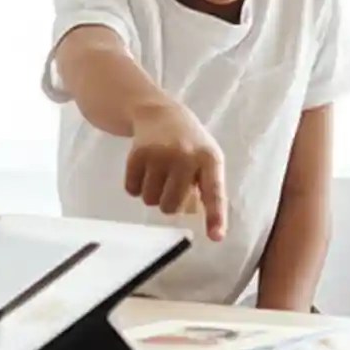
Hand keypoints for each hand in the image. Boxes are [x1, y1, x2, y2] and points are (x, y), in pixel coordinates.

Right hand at [126, 101, 226, 240]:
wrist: (159, 112)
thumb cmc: (189, 144)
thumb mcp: (205, 159)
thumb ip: (205, 187)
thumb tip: (196, 217)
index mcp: (209, 159)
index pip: (214, 193)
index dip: (216, 217)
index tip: (216, 237)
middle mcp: (185, 156)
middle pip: (171, 206)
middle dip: (168, 203)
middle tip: (171, 185)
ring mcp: (160, 154)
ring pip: (150, 200)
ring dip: (152, 194)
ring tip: (159, 174)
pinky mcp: (137, 153)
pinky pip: (132, 190)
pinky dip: (136, 186)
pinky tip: (144, 170)